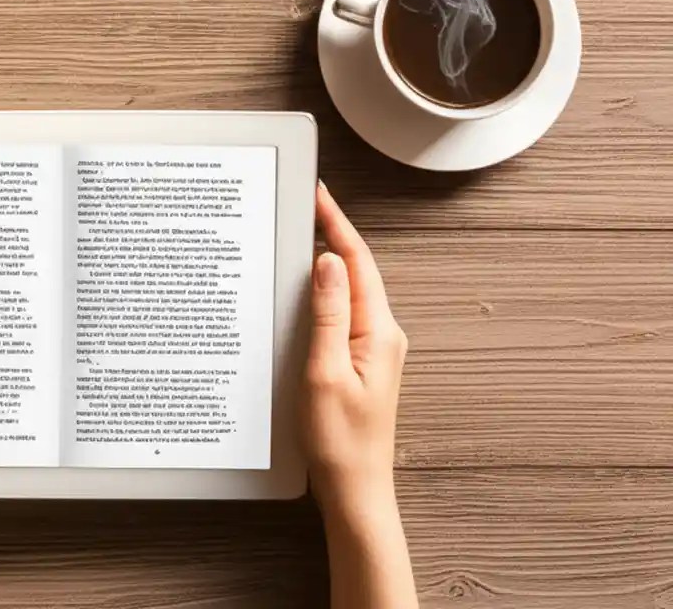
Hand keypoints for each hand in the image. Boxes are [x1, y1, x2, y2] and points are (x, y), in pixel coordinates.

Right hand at [301, 183, 408, 512]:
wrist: (356, 489)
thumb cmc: (339, 441)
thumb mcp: (324, 373)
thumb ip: (328, 314)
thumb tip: (329, 261)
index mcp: (378, 332)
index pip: (356, 262)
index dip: (336, 224)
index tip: (318, 193)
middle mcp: (382, 335)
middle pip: (355, 269)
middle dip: (330, 232)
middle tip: (303, 203)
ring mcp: (373, 349)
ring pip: (348, 290)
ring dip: (325, 261)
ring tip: (300, 234)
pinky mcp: (360, 362)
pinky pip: (341, 313)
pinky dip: (321, 293)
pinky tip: (303, 290)